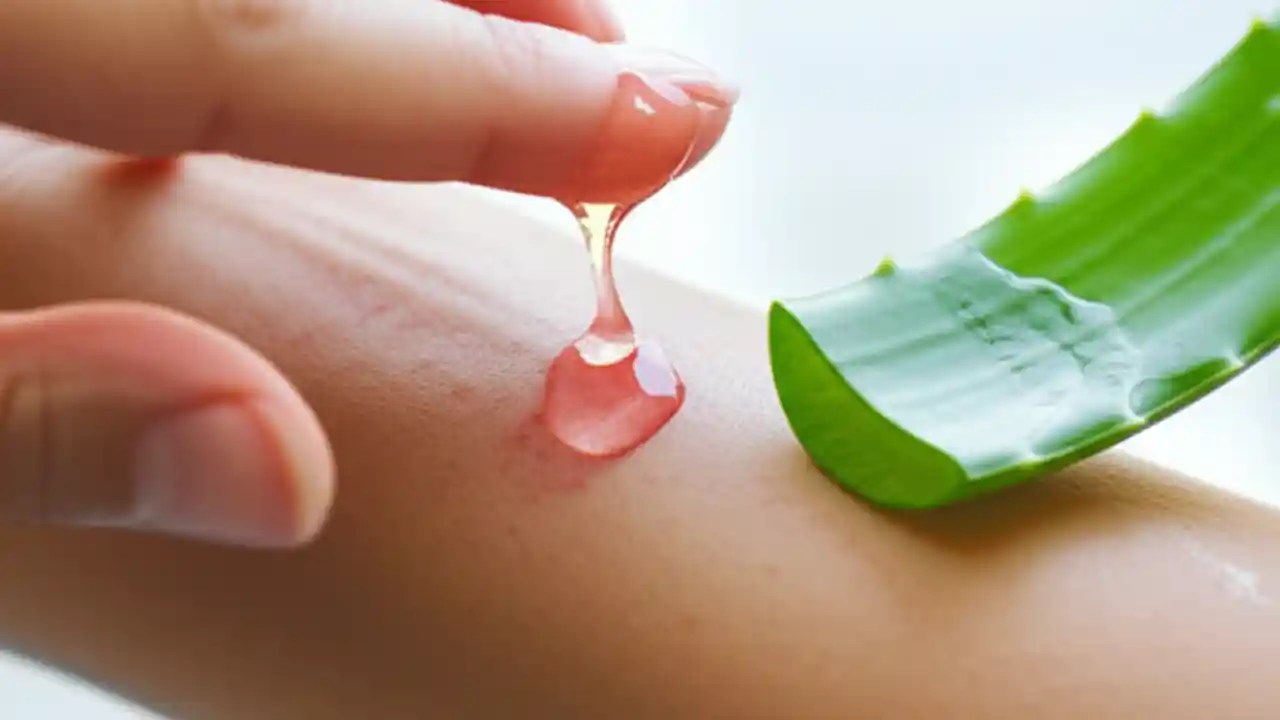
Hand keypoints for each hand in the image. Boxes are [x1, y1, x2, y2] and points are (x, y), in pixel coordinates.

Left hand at [0, 0, 735, 546]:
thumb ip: (46, 430)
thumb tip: (290, 483)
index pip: (252, 35)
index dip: (484, 89)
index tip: (673, 119)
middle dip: (486, 11)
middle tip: (632, 85)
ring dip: (402, 10)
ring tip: (527, 61)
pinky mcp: (12, 25)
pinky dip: (284, 32)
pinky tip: (309, 91)